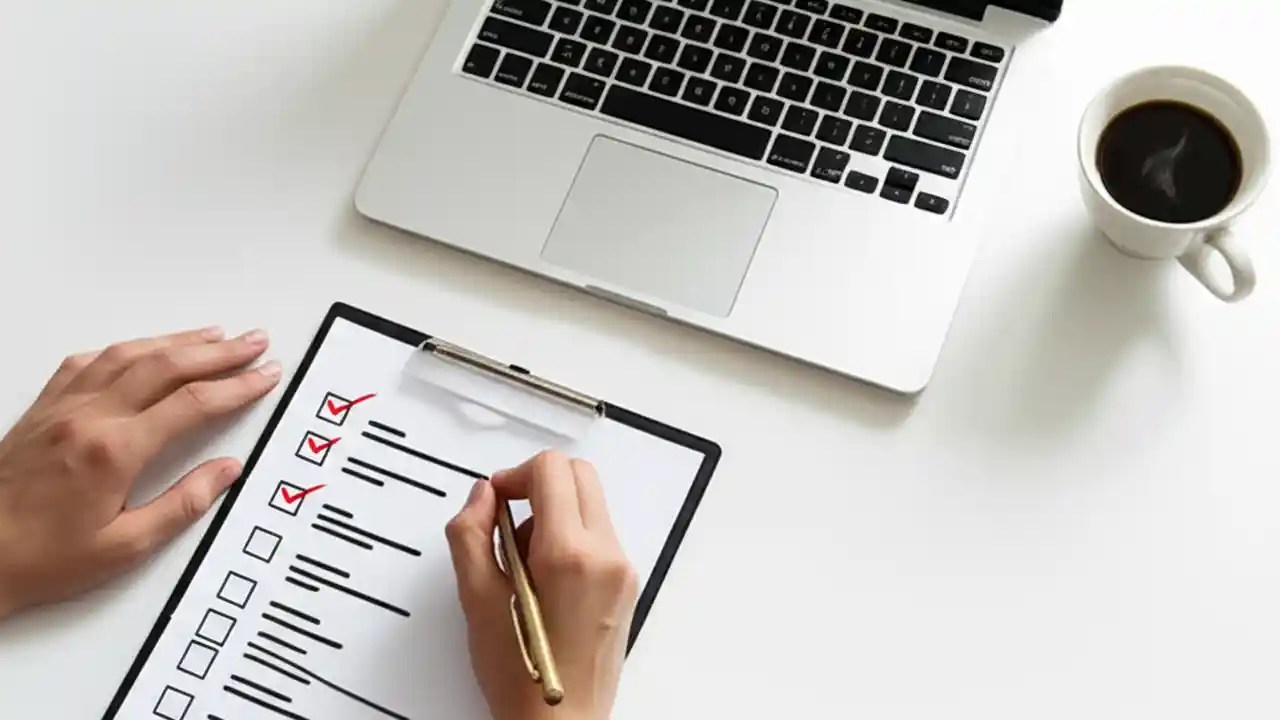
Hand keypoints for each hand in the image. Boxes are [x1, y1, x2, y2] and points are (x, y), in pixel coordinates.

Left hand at [0, 327, 280, 617]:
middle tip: (254, 343)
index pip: (192, 404)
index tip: (265, 376)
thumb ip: (182, 504)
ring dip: (177, 340)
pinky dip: (123, 349)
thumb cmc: (40, 559)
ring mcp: (61, 408)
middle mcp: (88, 418)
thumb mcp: (123, 547)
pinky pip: (87, 362)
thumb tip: (225, 471)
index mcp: (113, 451)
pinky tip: (140, 349)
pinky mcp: (42, 409)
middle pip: (166, 366)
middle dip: (218, 352)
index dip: (237, 387)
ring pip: (128, 355)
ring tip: (213, 336)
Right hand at [446, 451, 637, 719]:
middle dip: (539, 486)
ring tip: (524, 567)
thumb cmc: (521, 676)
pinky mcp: (628, 582)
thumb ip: (471, 534)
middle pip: (579, 476)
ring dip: (554, 514)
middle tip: (509, 524)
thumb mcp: (477, 600)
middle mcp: (606, 554)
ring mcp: (623, 568)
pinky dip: (571, 539)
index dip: (515, 475)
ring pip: (590, 504)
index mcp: (569, 555)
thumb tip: (482, 495)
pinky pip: (599, 535)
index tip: (496, 500)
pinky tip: (545, 581)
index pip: (552, 469)